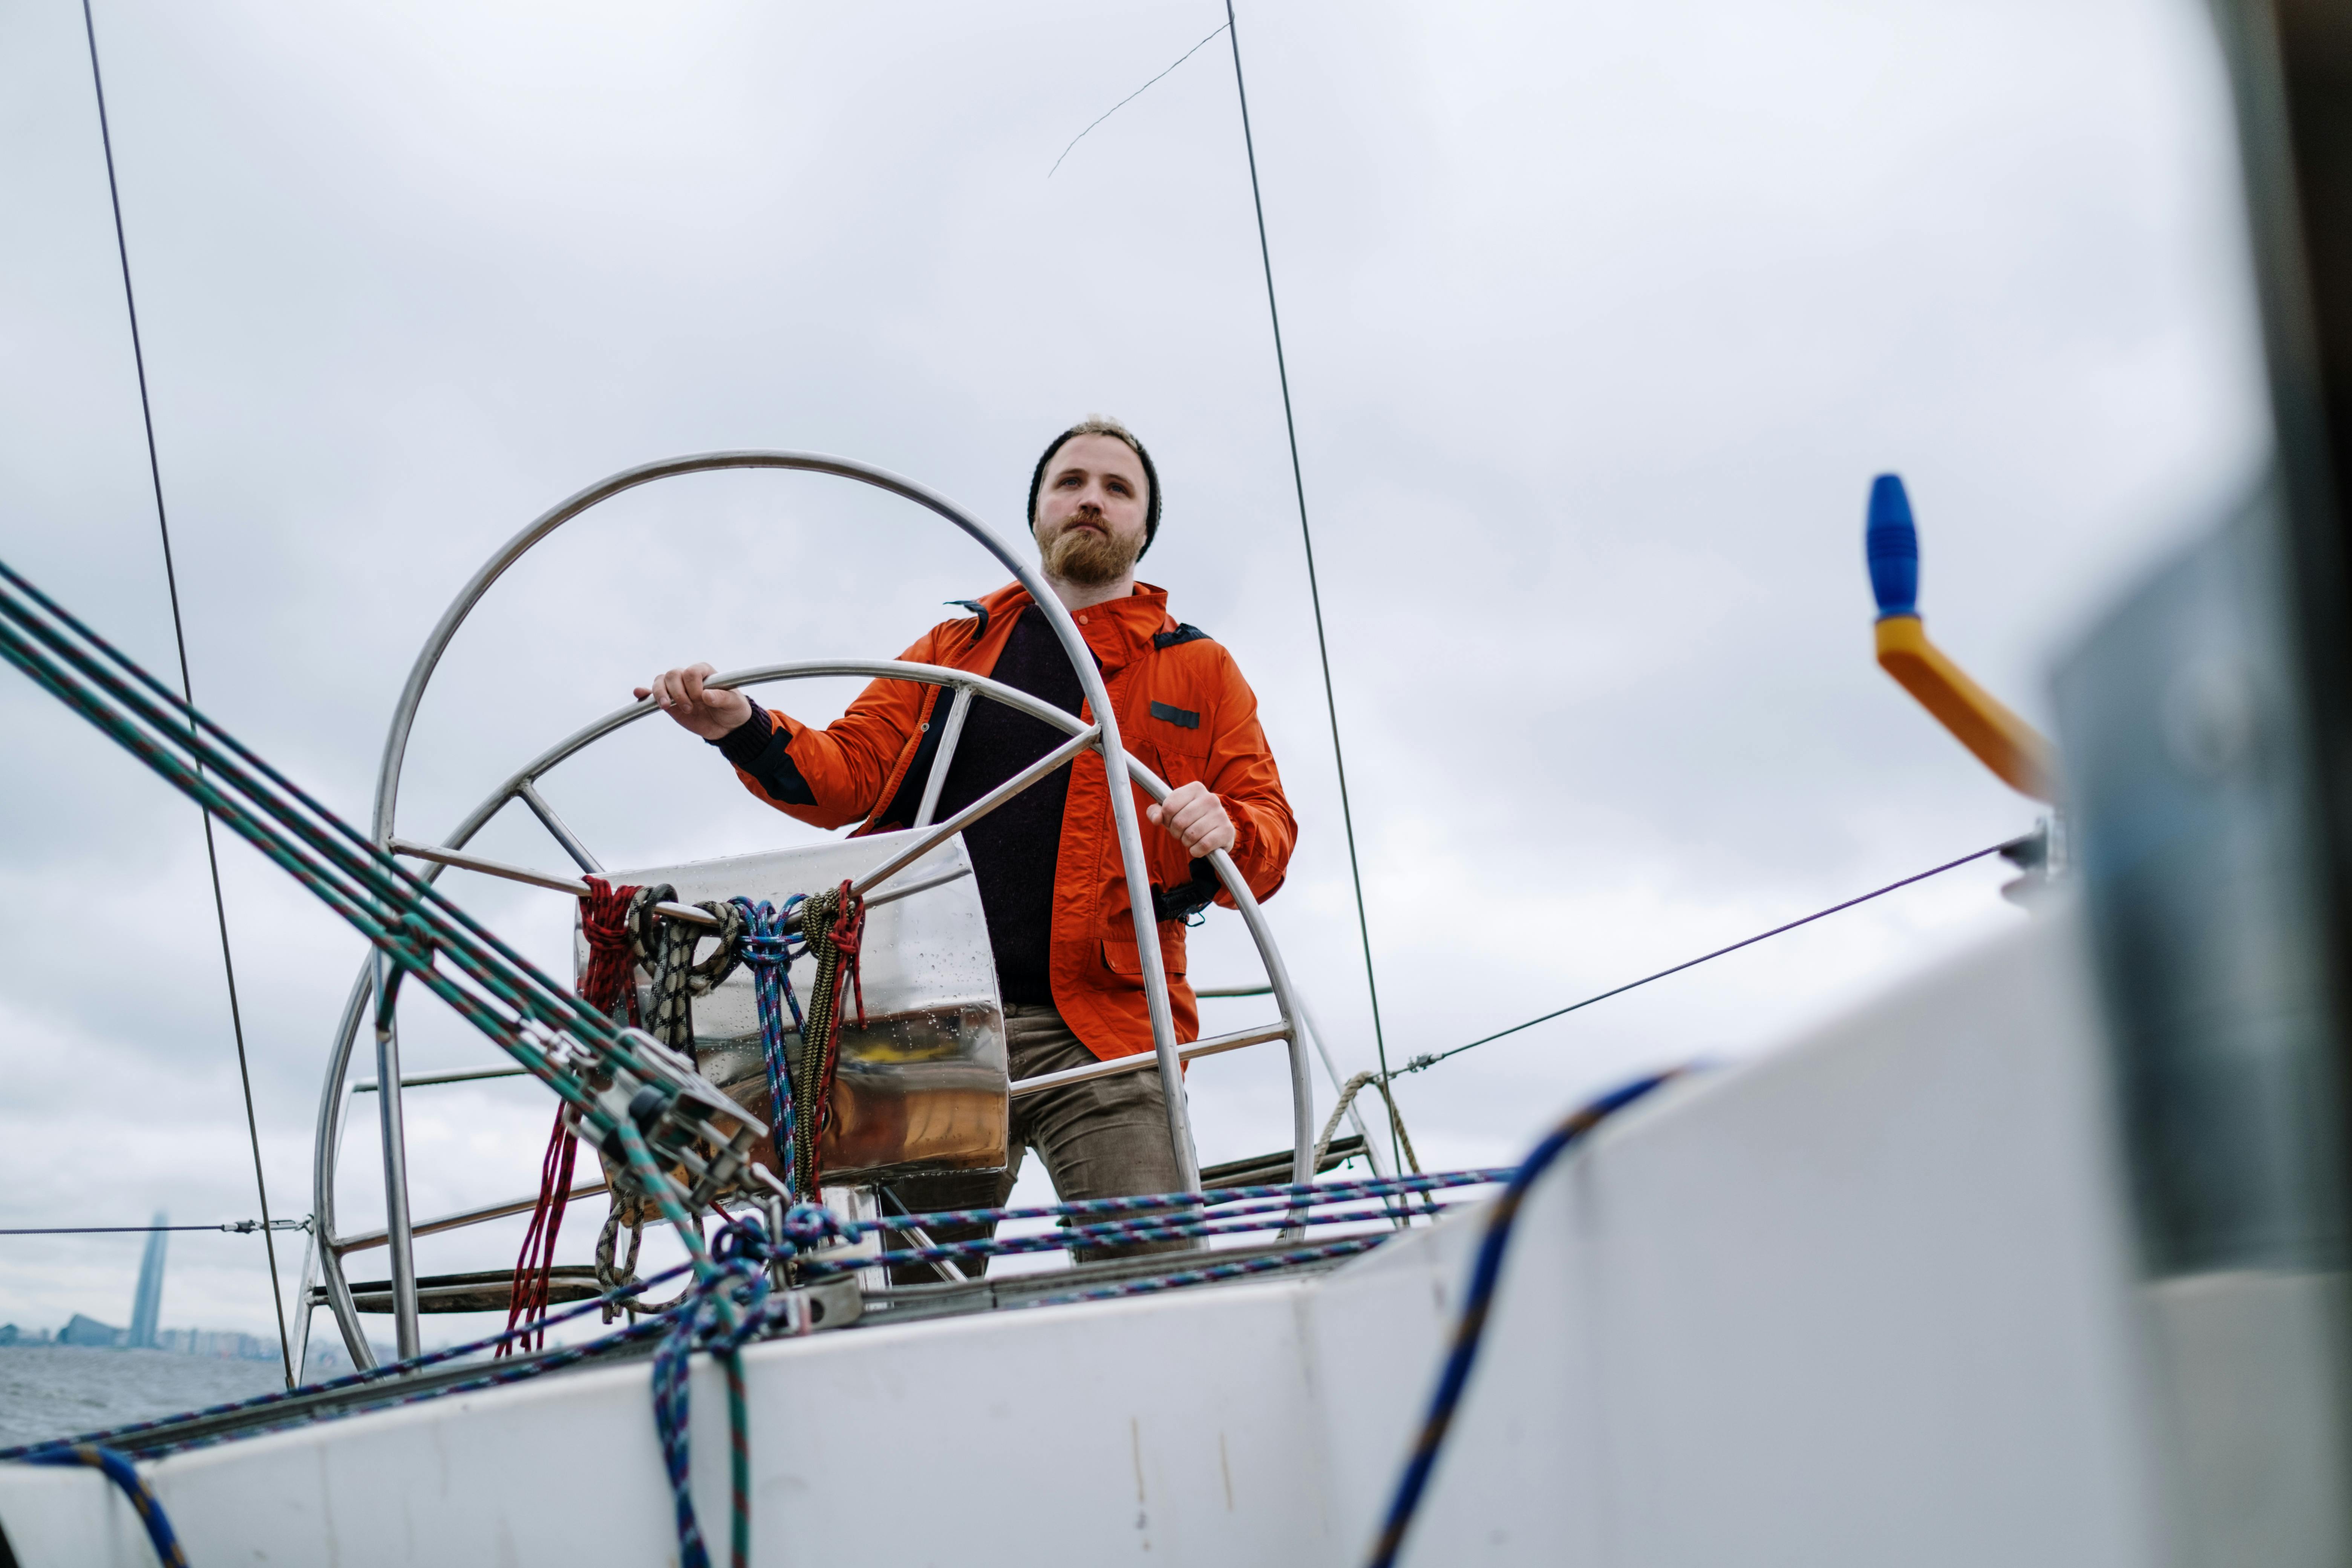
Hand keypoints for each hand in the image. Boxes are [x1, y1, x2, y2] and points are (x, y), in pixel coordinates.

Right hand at [634, 663, 751, 740]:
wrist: (727, 726)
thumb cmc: (733, 709)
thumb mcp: (734, 703)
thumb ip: (723, 698)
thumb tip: (707, 695)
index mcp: (704, 672)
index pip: (691, 672)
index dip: (693, 686)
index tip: (702, 699)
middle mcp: (688, 677)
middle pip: (673, 674)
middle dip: (678, 692)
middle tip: (690, 708)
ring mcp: (677, 689)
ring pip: (661, 681)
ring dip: (661, 694)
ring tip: (668, 707)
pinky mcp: (669, 703)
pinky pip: (652, 694)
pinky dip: (645, 694)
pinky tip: (639, 694)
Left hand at [1147, 781, 1235, 858]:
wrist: (1217, 831)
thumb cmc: (1190, 819)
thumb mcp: (1172, 812)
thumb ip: (1156, 811)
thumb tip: (1155, 819)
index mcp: (1195, 788)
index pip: (1169, 807)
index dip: (1166, 819)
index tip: (1171, 821)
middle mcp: (1210, 798)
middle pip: (1179, 822)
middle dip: (1176, 832)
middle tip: (1181, 833)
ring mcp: (1220, 814)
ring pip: (1191, 835)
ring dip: (1186, 842)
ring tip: (1191, 839)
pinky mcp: (1227, 831)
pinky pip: (1203, 845)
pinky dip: (1196, 850)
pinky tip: (1199, 847)